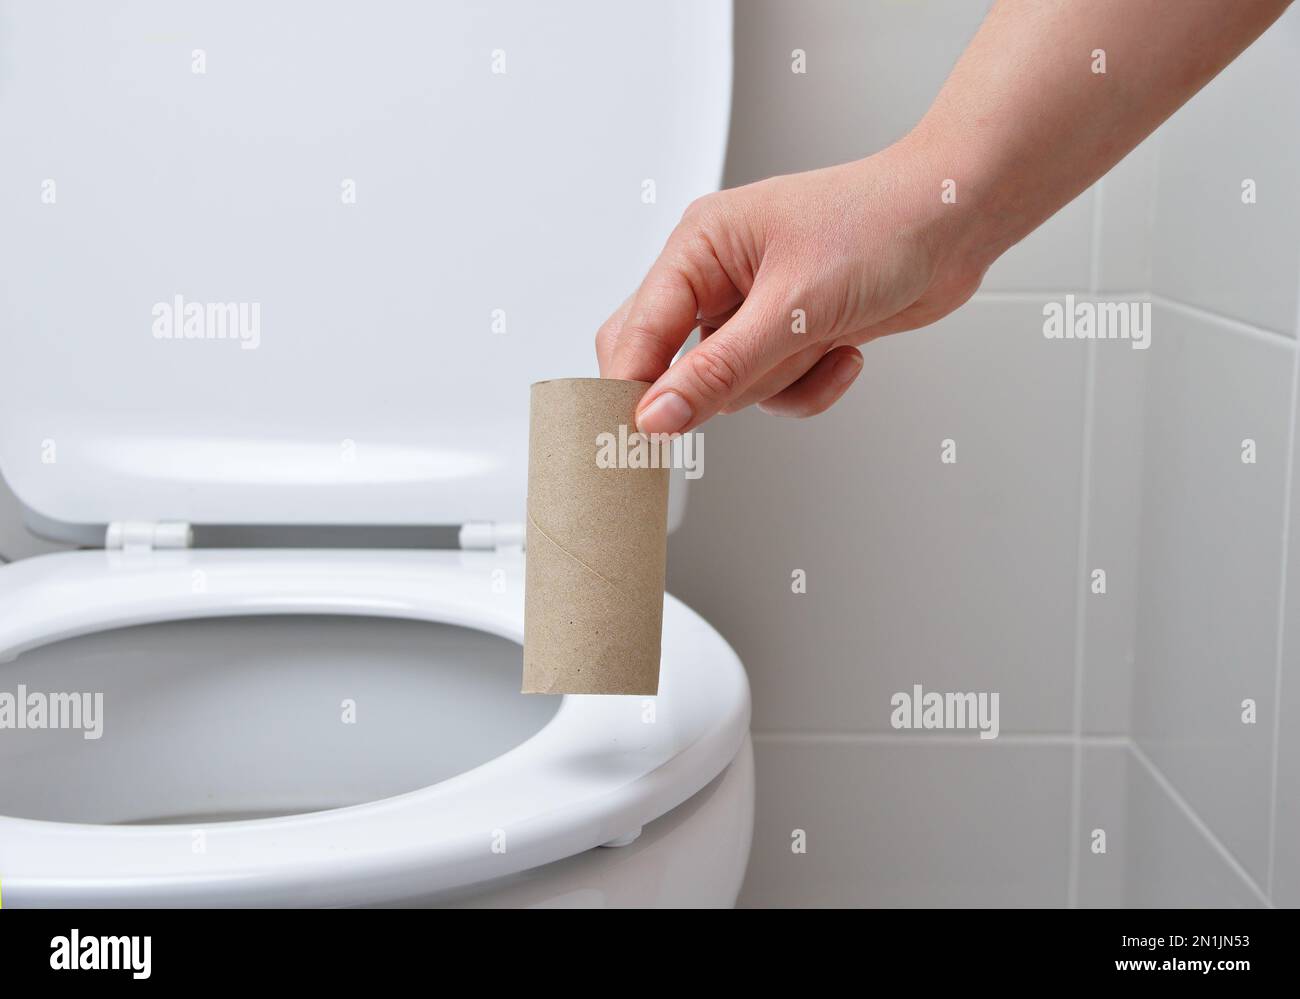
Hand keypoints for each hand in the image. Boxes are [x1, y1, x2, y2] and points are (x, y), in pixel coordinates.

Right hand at [595, 138, 986, 433]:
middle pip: (667, 361)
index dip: (630, 388)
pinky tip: (843, 351)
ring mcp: (752, 309)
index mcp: (699, 246)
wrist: (958, 223)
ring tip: (820, 342)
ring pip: (727, 386)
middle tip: (733, 397)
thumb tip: (658, 414)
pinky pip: (772, 390)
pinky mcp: (787, 335)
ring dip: (777, 382)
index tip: (630, 438)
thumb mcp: (792, 308)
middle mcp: (717, 277)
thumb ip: (718, 370)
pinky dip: (809, 385)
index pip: (638, 331)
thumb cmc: (882, 226)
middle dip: (710, 387)